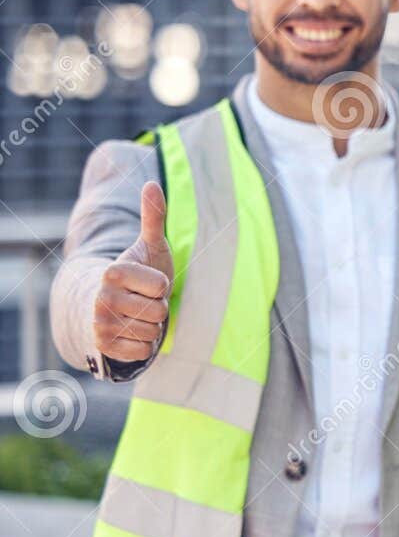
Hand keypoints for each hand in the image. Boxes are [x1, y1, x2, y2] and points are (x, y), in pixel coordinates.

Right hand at [93, 180, 173, 362]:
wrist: (117, 306)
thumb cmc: (140, 275)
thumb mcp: (151, 246)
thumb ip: (154, 217)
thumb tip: (151, 183)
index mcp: (112, 272)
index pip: (160, 286)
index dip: (161, 285)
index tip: (149, 281)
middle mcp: (100, 298)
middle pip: (157, 312)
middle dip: (158, 308)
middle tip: (145, 301)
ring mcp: (99, 324)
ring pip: (150, 332)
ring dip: (151, 326)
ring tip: (139, 316)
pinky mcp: (103, 347)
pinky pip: (141, 352)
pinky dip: (144, 346)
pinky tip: (133, 333)